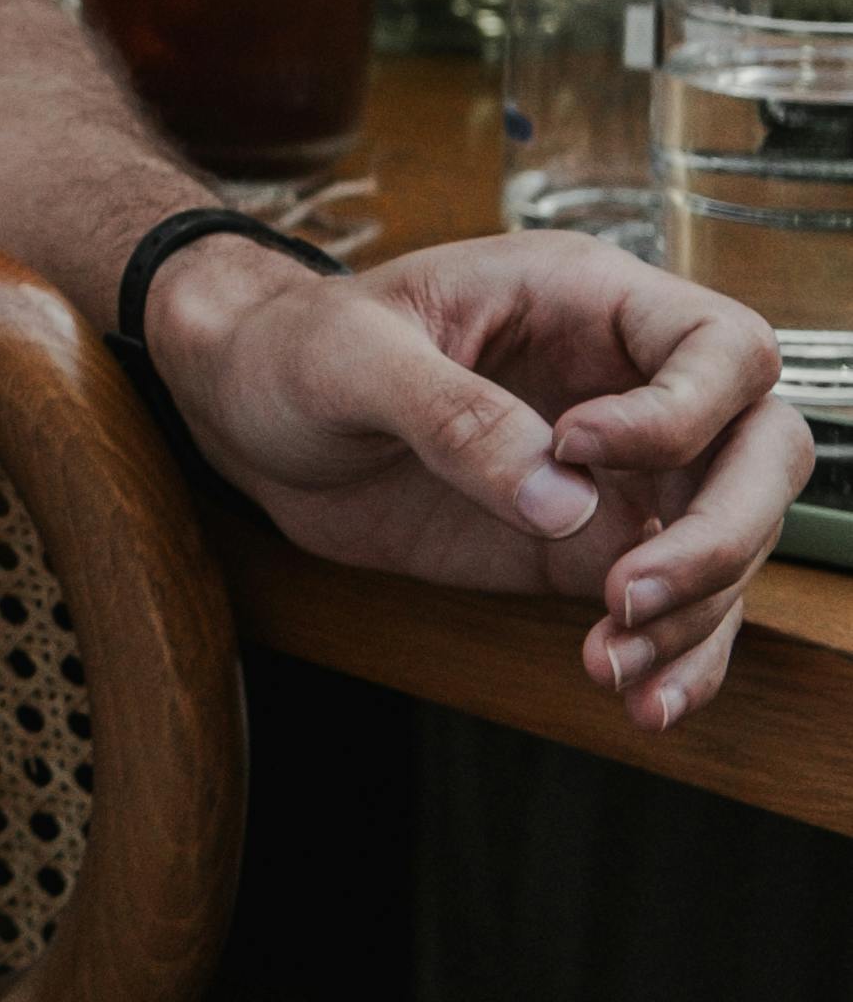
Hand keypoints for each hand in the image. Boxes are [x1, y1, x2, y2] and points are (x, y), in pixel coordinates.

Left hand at [148, 224, 811, 728]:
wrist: (242, 410)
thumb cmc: (295, 346)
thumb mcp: (353, 358)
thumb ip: (454, 416)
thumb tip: (565, 497)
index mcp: (586, 301)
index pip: (720, 348)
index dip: (680, 412)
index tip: (577, 451)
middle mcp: (625, 385)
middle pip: (759, 451)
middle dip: (722, 532)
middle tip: (628, 593)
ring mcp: (615, 474)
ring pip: (727, 542)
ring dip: (695, 614)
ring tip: (612, 664)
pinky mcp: (581, 549)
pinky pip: (669, 605)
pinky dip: (673, 656)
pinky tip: (643, 701)